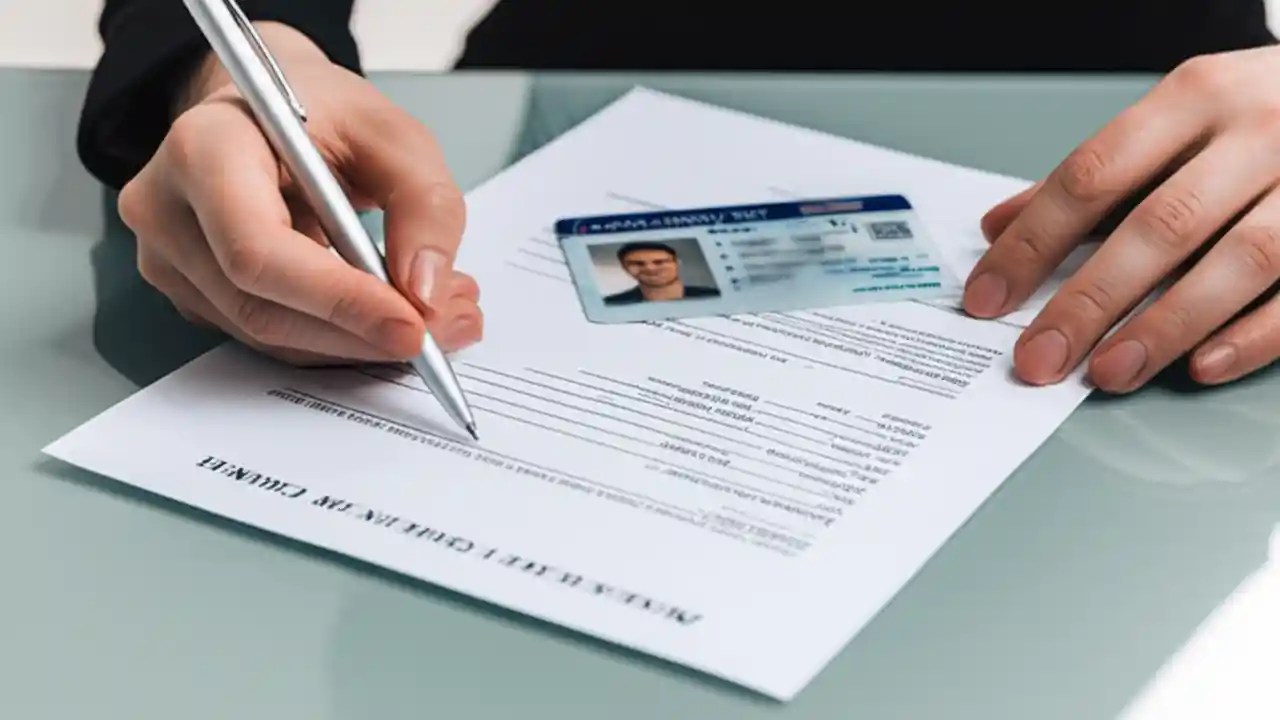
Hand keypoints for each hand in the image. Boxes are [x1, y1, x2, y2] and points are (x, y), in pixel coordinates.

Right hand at [118, 23, 481, 365]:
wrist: (272, 113)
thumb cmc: (323, 113)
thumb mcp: (394, 134)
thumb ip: (425, 205)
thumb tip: (426, 293)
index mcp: (203, 148)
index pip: (256, 249)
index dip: (337, 299)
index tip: (412, 324)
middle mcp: (167, 209)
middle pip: (261, 307)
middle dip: (361, 332)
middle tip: (444, 331)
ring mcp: (169, 259)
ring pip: (268, 335)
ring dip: (358, 343)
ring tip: (434, 321)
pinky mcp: (193, 294)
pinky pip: (269, 338)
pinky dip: (337, 339)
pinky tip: (387, 316)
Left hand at [965, 46, 1279, 391]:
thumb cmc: (1251, 117)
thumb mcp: (1172, 124)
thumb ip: (1090, 180)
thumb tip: (999, 228)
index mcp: (1194, 99)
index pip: (1092, 175)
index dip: (1033, 242)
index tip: (988, 296)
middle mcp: (1256, 133)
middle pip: (1160, 225)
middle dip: (1089, 299)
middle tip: (1039, 355)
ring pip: (1239, 260)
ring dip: (1164, 325)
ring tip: (1107, 372)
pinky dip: (1251, 335)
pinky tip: (1199, 365)